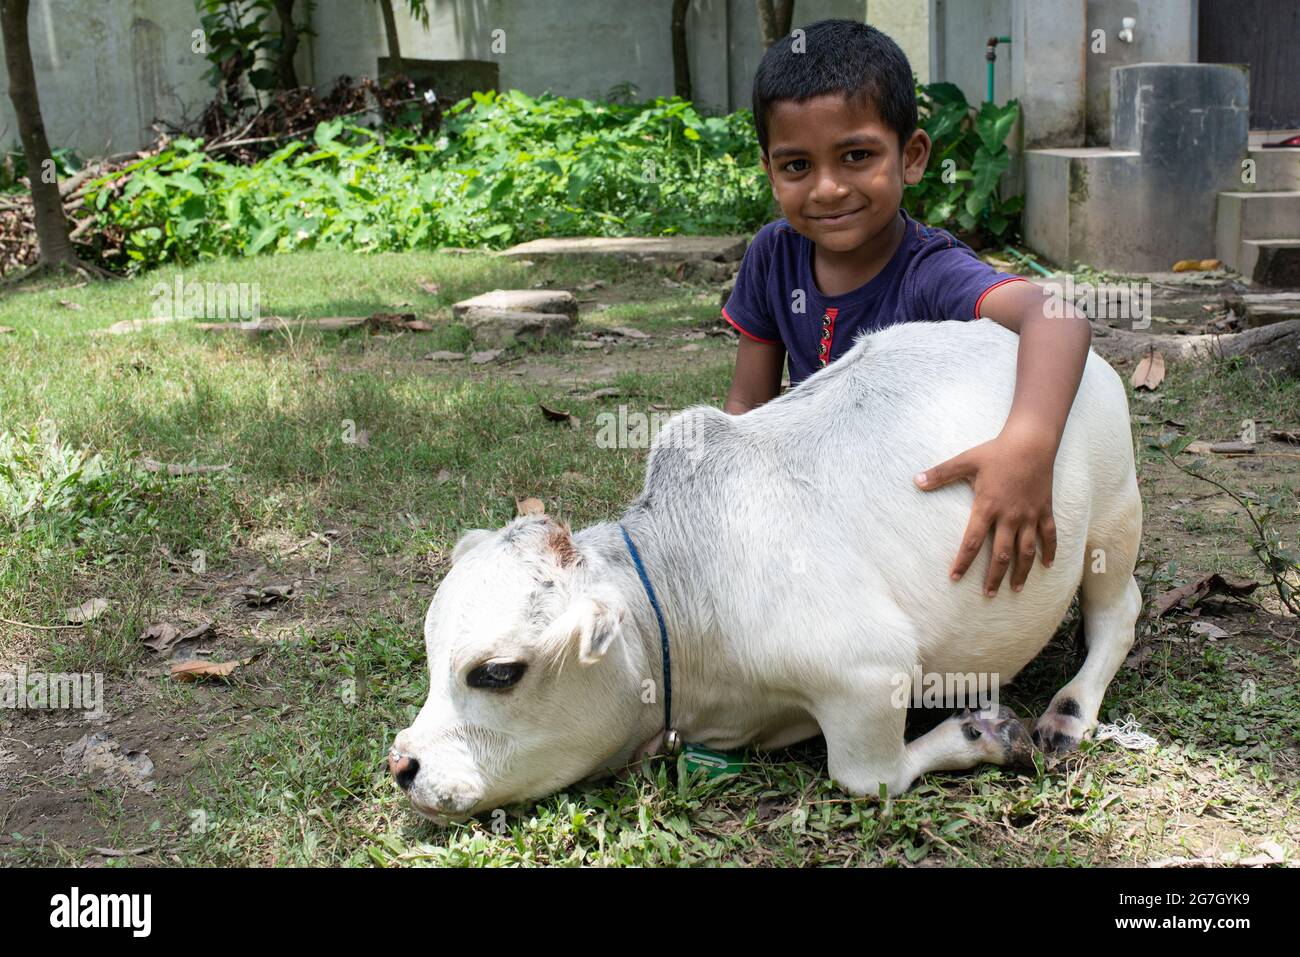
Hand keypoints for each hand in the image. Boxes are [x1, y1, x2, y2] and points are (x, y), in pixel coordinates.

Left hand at [913, 427, 1058, 595]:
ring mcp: (1030, 515)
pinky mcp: (1045, 510)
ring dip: (1022, 572)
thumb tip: (915, 480)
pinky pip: (1049, 535)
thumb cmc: (996, 452)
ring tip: (1016, 589)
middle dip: (994, 576)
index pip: (972, 542)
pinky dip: (1049, 551)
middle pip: (1001, 554)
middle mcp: (1009, 516)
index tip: (955, 578)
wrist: (1031, 442)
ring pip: (1027, 551)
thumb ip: (940, 473)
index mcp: (987, 507)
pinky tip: (1046, 566)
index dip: (963, 561)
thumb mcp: (965, 461)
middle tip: (988, 594)